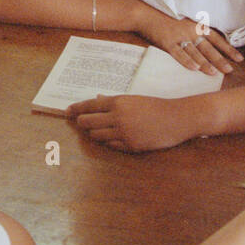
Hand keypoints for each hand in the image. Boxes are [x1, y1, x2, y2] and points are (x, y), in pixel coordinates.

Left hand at [66, 93, 202, 151]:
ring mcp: (123, 133)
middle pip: (88, 122)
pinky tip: (111, 138)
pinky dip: (108, 141)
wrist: (177, 118)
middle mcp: (118, 117)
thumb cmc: (156, 105)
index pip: (89, 105)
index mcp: (118, 102)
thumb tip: (97, 100)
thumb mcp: (133, 99)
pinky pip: (111, 145)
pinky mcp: (130, 145)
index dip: (76, 109)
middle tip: (81, 122)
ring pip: (96, 136)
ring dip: (94, 133)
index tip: (67, 111)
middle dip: (82, 123)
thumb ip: (114, 101)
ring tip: (96, 130)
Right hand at [136, 10, 241, 74]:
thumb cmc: (165, 19)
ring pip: (195, 52)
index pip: (216, 38)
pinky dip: (186, 61)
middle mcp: (190, 31)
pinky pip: (178, 53)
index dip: (227, 48)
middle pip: (208, 48)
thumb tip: (209, 45)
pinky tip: (194, 68)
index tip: (239, 58)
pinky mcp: (167, 42)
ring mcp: (178, 37)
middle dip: (219, 60)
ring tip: (214, 73)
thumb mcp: (184, 22)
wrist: (146, 14)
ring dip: (205, 63)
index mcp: (196, 25)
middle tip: (229, 70)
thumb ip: (196, 32)